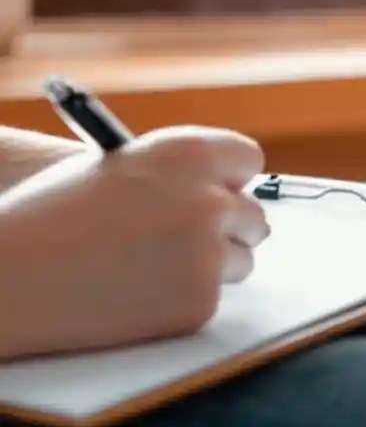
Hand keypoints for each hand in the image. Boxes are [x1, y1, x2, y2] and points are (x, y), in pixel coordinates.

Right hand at [0, 126, 267, 359]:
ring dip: (211, 265)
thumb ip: (175, 174)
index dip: (230, 177)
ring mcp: (208, 254)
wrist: (10, 277)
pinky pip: (212, 297)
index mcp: (187, 154)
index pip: (246, 158)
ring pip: (241, 259)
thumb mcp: (116, 168)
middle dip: (229, 227)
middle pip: (253, 214)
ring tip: (154, 266)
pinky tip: (138, 294)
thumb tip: (223, 189)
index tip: (222, 189)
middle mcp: (208, 201)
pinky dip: (184, 298)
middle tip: (202, 236)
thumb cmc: (48, 216)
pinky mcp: (199, 301)